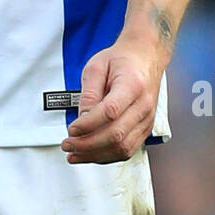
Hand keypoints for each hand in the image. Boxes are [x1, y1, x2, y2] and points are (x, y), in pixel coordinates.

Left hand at [60, 41, 163, 163]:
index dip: (88, 124)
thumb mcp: (97, 67)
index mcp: (132, 85)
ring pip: (123, 148)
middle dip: (87, 145)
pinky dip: (107, 156)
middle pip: (116, 135)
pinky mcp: (145, 129)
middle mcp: (143, 105)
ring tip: (75, 154)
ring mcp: (147, 120)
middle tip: (68, 145)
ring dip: (96, 156)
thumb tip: (81, 118)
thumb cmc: (122, 60)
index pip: (110, 112)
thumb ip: (88, 93)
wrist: (145, 58)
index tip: (71, 129)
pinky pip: (127, 150)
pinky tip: (90, 154)